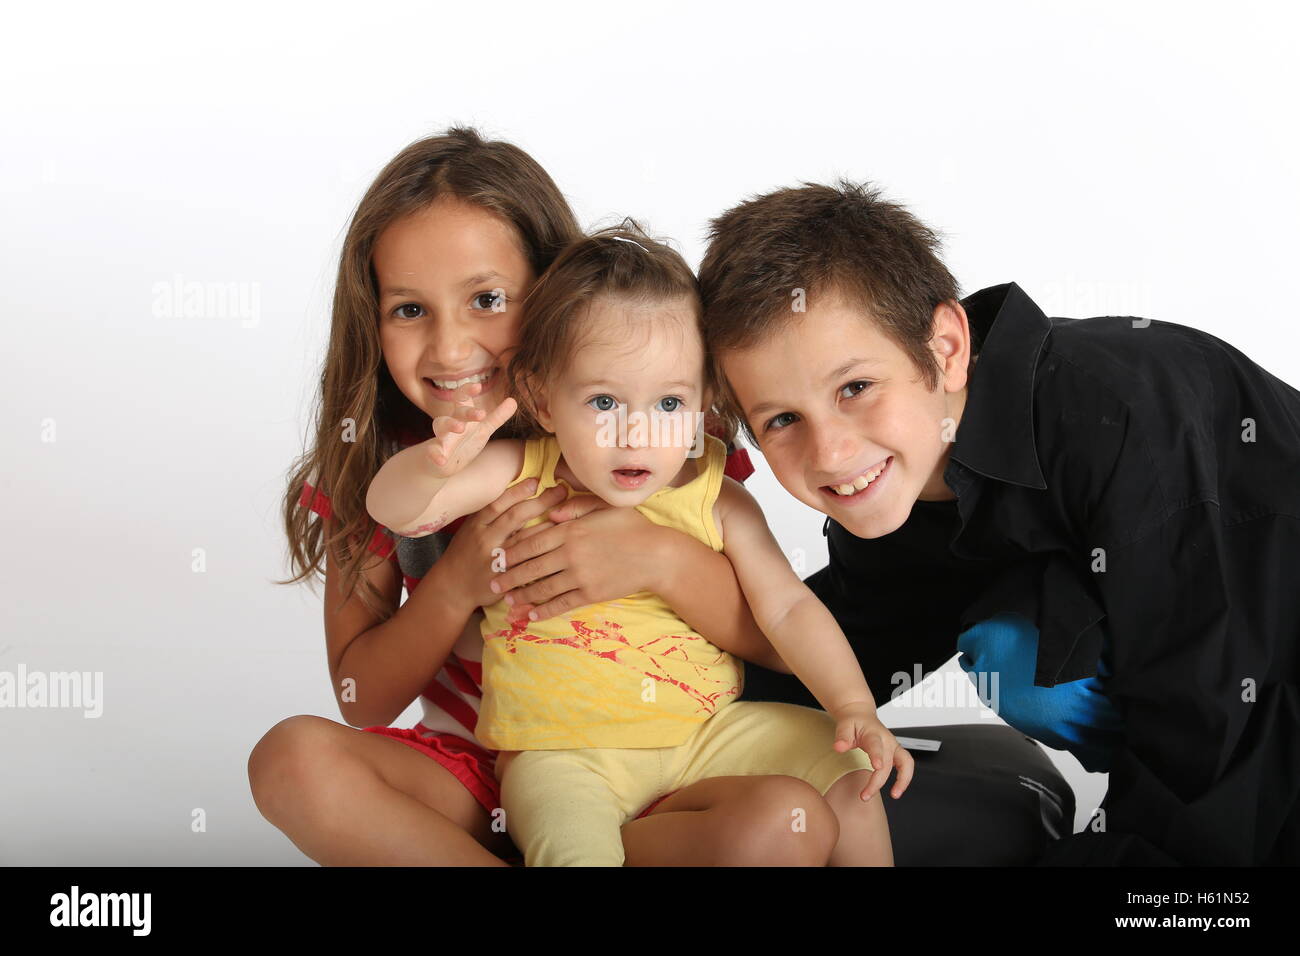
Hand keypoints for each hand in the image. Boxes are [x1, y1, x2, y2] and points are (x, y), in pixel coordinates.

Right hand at [424, 380, 516, 477]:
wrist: (441, 465)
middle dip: (467, 411)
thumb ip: (497, 417)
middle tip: (481, 415)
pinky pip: (432, 452)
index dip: (467, 390)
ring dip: (450, 424)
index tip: (478, 387)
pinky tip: (441, 460)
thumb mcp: (482, 430)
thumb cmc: (463, 443)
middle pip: (456, 412)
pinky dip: (436, 455)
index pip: (462, 397)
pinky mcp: (434, 453)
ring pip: (441, 426)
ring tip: (460, 427)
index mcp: (461, 416)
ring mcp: (441, 437)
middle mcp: (450, 423)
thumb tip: (514, 400)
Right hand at [436, 477, 570, 615]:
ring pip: (525, 540)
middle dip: (540, 502)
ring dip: (547, 526)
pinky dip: (543, 554)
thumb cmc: (466, 552)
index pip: (499, 503)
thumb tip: (518, 491)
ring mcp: (495, 559)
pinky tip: (558, 546)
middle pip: (515, 517)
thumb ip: (491, 515)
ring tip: (566, 516)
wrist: (453, 586)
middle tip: (561, 490)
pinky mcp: (504, 577)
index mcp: (477, 524)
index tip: (537, 481)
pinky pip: (527, 564)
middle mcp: (485, 539)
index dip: (518, 491)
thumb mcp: (471, 529)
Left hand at [490, 493, 666, 622]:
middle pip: (531, 566)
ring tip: (506, 602)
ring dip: (521, 596)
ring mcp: (579, 575)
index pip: (532, 541)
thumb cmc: (632, 527)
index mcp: (570, 530)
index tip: (498, 556)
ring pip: (542, 587)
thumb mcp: (604, 507)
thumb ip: (575, 506)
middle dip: (509, 576)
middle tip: (491, 582)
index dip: (512, 550)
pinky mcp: (590, 593)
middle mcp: (570, 553)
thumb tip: (550, 513)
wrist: (657, 555)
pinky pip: (561, 603)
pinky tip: (531, 615)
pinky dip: (544, 610)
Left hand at [830, 701, 914, 801]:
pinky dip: (905, 778)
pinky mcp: (896, 752)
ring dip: (902, 780)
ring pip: (905, 763)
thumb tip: (839, 747)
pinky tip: (896, 790)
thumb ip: (842, 736)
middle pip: (887, 762)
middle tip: (865, 796)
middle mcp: (887, 740)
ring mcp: (894, 746)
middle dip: (878, 781)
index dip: (877, 756)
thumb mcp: (845, 725)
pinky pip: (906, 765)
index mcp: (873, 733)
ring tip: (894, 795)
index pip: (876, 745)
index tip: (877, 766)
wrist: (861, 716)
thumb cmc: (854, 722)